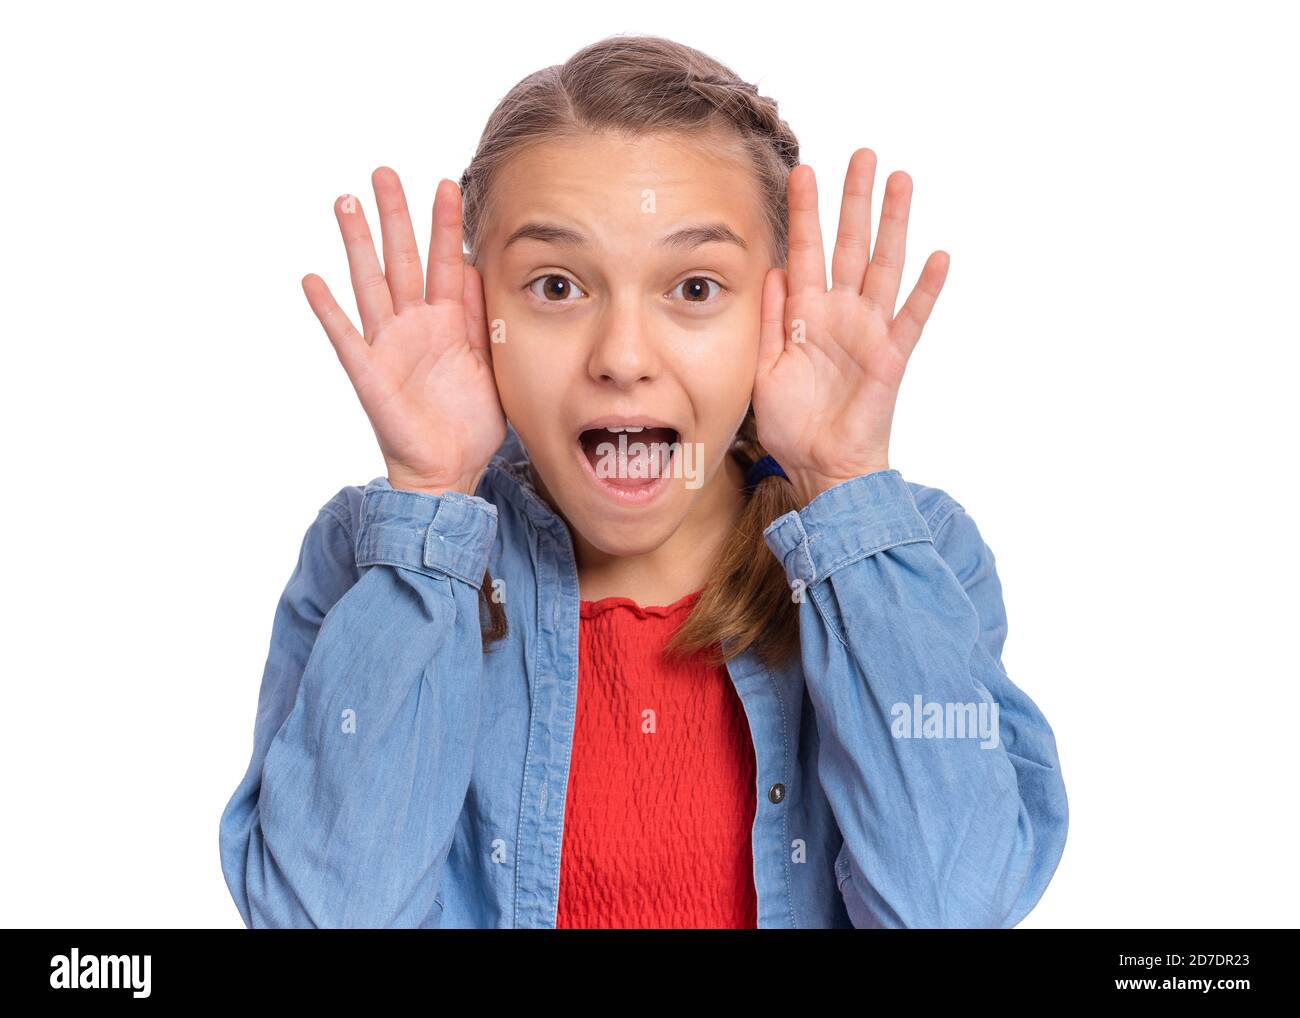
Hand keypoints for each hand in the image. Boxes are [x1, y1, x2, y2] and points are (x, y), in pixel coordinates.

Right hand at [302, 168, 506, 495]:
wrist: (451, 468)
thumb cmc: (471, 422)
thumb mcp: (490, 364)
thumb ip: (484, 320)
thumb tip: (481, 269)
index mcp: (449, 321)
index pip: (446, 261)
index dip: (445, 224)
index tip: (447, 183)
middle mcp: (414, 325)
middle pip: (401, 259)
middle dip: (394, 216)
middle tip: (384, 172)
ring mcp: (388, 345)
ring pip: (370, 284)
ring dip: (357, 244)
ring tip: (345, 202)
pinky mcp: (369, 373)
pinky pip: (345, 336)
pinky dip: (328, 310)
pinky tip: (313, 279)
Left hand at [752, 149, 949, 504]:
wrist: (820, 465)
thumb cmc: (791, 422)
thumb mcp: (764, 367)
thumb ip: (772, 319)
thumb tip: (771, 269)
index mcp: (806, 313)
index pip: (805, 250)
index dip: (804, 212)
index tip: (803, 170)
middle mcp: (841, 313)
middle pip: (851, 244)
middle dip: (855, 200)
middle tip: (862, 154)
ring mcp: (869, 330)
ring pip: (885, 266)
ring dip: (894, 224)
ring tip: (901, 180)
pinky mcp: (891, 356)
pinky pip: (912, 317)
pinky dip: (926, 288)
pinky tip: (938, 255)